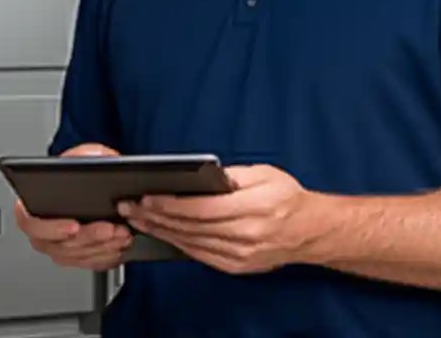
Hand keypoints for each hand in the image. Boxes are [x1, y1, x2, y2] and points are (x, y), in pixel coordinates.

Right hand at [13, 143, 132, 270]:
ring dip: (102, 247)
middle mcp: (42, 232)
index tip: (73, 225)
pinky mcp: (78, 257)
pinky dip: (108, 255)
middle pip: (59, 245)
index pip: (31, 224)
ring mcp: (59, 248)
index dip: (51, 228)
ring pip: (78, 256)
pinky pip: (91, 262)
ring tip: (121, 233)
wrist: (92, 185)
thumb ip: (85, 156)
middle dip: (88, 237)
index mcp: (30, 207)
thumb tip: (94, 161)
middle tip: (109, 228)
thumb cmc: (80, 172)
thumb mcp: (83, 155)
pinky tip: (121, 244)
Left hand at [117, 164, 316, 274]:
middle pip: (190, 227)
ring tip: (138, 219)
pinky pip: (199, 255)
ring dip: (160, 231)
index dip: (170, 204)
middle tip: (130, 207)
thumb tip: (197, 177)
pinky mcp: (236, 266)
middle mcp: (247, 234)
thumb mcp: (263, 173)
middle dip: (155, 217)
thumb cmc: (287, 198)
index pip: (202, 208)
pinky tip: (162, 233)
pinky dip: (177, 243)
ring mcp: (241, 255)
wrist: (310, 231)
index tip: (147, 197)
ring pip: (190, 243)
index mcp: (255, 207)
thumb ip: (229, 176)